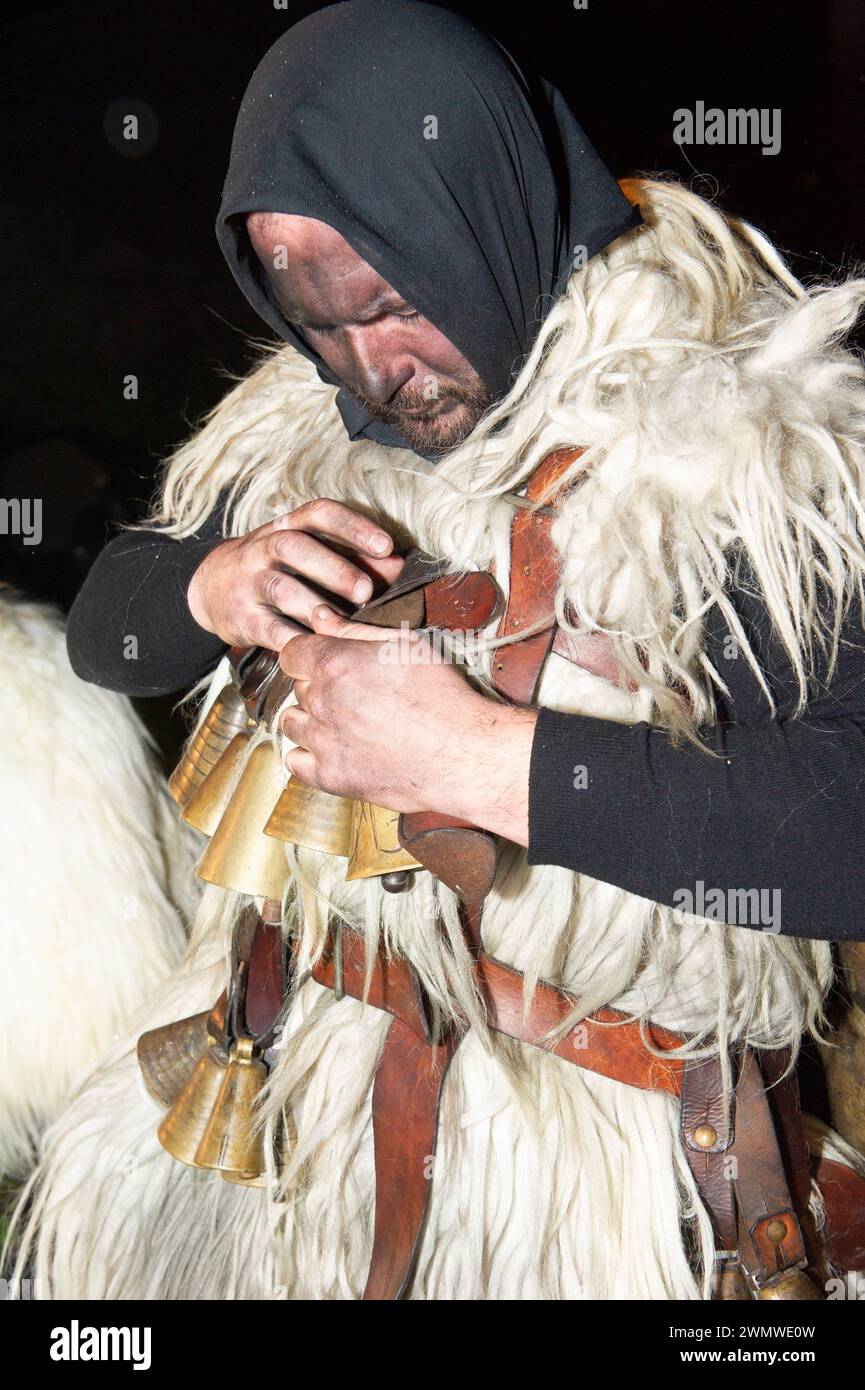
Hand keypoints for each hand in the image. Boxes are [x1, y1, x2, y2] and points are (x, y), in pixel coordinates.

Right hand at [186, 498, 404, 648]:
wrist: (210, 587)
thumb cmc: (279, 568)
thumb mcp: (310, 554)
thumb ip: (353, 557)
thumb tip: (398, 565)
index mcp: (289, 526)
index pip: (320, 513)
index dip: (353, 527)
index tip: (385, 546)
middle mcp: (265, 547)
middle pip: (296, 547)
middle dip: (334, 568)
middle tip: (366, 592)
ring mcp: (249, 581)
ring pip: (280, 588)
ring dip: (314, 605)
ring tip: (341, 622)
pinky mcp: (241, 616)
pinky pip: (266, 627)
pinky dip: (292, 639)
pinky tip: (318, 647)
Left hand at [278, 605, 537, 843]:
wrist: (464, 755)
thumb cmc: (444, 697)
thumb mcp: (406, 646)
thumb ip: (355, 630)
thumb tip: (319, 616)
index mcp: (336, 663)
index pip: (292, 652)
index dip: (310, 655)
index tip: (328, 663)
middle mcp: (321, 701)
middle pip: (297, 687)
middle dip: (319, 686)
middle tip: (354, 694)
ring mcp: (322, 742)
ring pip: (292, 722)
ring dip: (311, 719)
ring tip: (344, 722)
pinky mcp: (329, 776)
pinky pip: (294, 761)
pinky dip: (307, 755)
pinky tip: (333, 749)